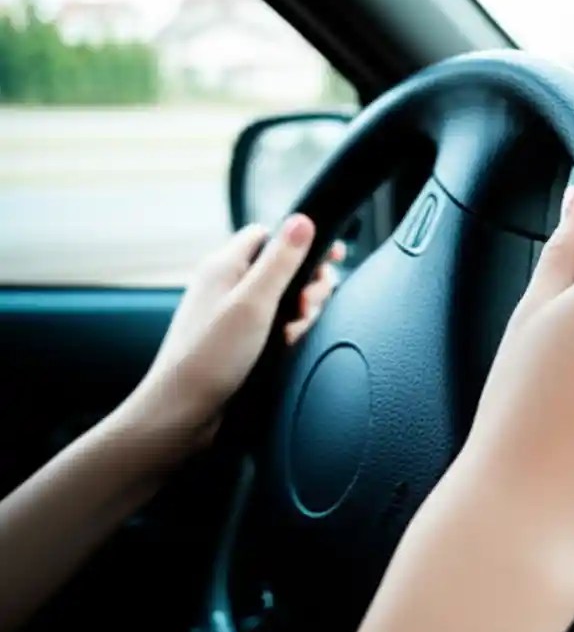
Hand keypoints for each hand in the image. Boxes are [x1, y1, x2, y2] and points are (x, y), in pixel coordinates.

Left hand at [121, 215, 342, 450]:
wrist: (185, 413)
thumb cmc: (210, 359)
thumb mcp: (254, 303)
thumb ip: (281, 261)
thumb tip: (303, 219)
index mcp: (224, 265)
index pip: (269, 234)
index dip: (300, 242)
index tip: (329, 258)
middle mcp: (226, 285)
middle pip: (282, 267)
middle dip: (306, 285)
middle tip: (308, 306)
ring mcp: (231, 313)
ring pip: (282, 298)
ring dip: (300, 313)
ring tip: (294, 333)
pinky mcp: (238, 339)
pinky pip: (274, 324)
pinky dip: (287, 333)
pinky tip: (286, 348)